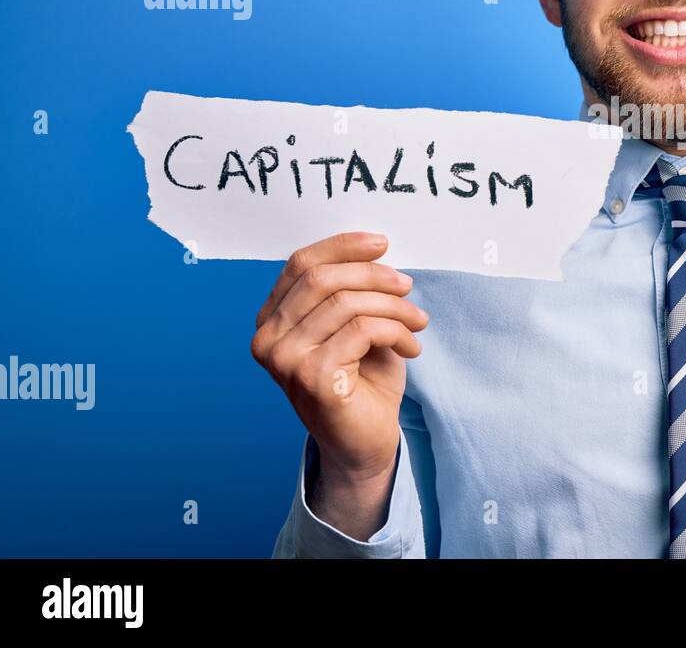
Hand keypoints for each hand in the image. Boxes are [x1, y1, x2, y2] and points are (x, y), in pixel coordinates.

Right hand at [250, 232, 429, 483]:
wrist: (364, 443)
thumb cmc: (362, 381)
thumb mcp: (355, 325)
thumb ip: (351, 290)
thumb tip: (375, 250)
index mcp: (272, 320)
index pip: (300, 265)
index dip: (342, 247)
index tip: (382, 243)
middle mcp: (268, 339)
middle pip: (322, 279)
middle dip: (374, 276)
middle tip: (408, 287)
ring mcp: (285, 360)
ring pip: (347, 303)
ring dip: (394, 307)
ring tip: (417, 322)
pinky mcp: (312, 377)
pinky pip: (363, 330)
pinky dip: (396, 332)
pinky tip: (411, 348)